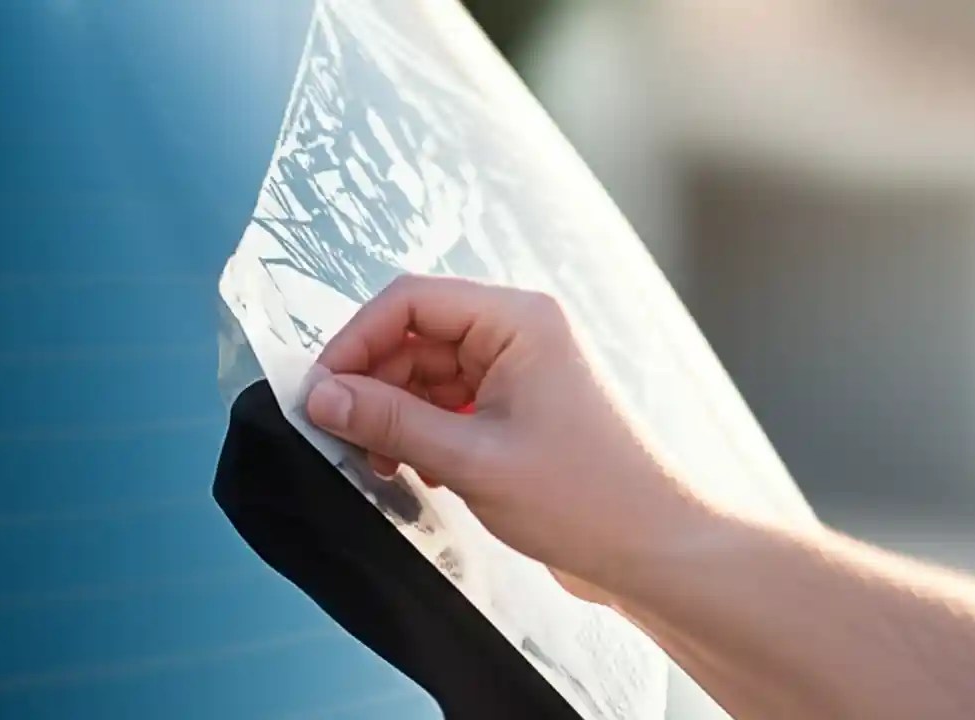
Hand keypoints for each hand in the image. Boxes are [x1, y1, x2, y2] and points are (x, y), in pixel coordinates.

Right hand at [305, 275, 701, 593]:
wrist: (655, 549)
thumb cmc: (588, 497)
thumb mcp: (473, 460)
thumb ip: (391, 422)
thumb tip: (321, 396)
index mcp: (519, 320)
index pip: (412, 300)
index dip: (356, 341)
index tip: (320, 391)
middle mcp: (519, 335)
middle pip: (416, 337)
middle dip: (373, 385)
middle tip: (342, 437)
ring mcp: (519, 374)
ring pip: (428, 375)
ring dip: (396, 416)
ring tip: (382, 465)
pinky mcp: (517, 412)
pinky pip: (449, 406)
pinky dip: (423, 434)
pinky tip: (418, 472)